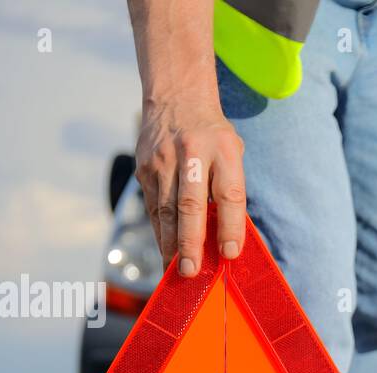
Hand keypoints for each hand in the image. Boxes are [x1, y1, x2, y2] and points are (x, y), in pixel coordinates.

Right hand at [134, 99, 245, 276]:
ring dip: (171, 243)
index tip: (230, 253)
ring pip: (166, 210)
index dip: (230, 226)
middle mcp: (192, 153)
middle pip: (190, 204)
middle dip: (191, 242)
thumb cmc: (213, 136)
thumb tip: (228, 240)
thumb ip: (231, 190)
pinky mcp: (144, 167)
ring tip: (177, 269)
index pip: (229, 194)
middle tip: (193, 271)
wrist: (176, 96)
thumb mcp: (232, 153)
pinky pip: (153, 207)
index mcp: (223, 149)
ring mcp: (162, 159)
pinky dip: (160, 232)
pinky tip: (166, 250)